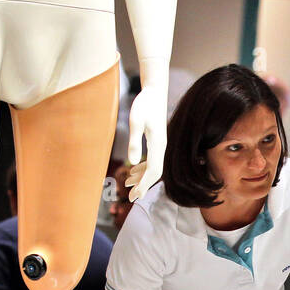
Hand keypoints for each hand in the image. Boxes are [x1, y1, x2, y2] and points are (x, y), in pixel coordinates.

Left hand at [127, 81, 167, 200]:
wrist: (155, 91)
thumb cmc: (144, 104)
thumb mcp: (135, 121)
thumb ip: (134, 141)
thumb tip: (132, 162)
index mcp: (158, 144)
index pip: (153, 171)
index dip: (144, 185)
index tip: (135, 196)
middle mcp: (162, 147)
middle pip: (155, 173)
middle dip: (143, 186)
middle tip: (131, 198)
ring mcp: (160, 144)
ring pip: (153, 167)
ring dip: (141, 178)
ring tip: (127, 186)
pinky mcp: (156, 141)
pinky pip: (151, 160)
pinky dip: (142, 168)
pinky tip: (133, 171)